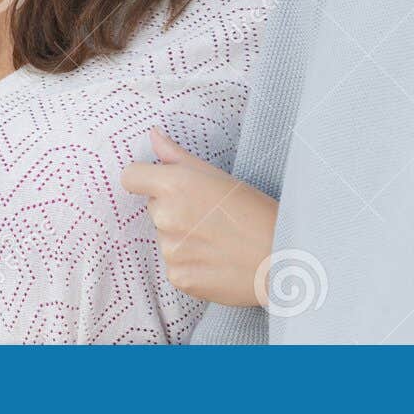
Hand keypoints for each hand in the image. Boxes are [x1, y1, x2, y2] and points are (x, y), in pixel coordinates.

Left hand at [120, 127, 277, 306]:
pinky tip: (216, 260)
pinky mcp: (179, 278)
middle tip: (208, 215)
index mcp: (175, 185)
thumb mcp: (219, 176)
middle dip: (172, 208)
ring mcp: (171, 250)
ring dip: (181, 237)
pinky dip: (190, 263)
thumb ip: (178, 156)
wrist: (282, 259)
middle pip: (152, 207)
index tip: (162, 184)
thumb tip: (153, 135)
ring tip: (216, 239)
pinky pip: (174, 265)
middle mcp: (167, 217)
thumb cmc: (256, 212)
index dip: (145, 178)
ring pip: (164, 237)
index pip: (130, 177)